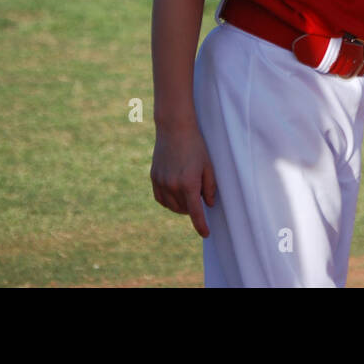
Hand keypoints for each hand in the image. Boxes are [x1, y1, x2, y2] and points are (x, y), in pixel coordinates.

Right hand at [151, 122, 216, 236]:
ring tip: (188, 193)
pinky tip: (175, 194)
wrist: (174, 129)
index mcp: (189, 184)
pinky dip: (168, 201)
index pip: (196, 213)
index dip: (201, 226)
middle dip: (193, 209)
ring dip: (181, 206)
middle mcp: (173, 186)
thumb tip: (208, 205)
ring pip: (171, 206)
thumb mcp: (208, 166)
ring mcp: (161, 182)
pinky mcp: (154, 178)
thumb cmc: (196, 146)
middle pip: (184, 210)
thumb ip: (210, 187)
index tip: (206, 234)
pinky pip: (160, 199)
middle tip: (199, 195)